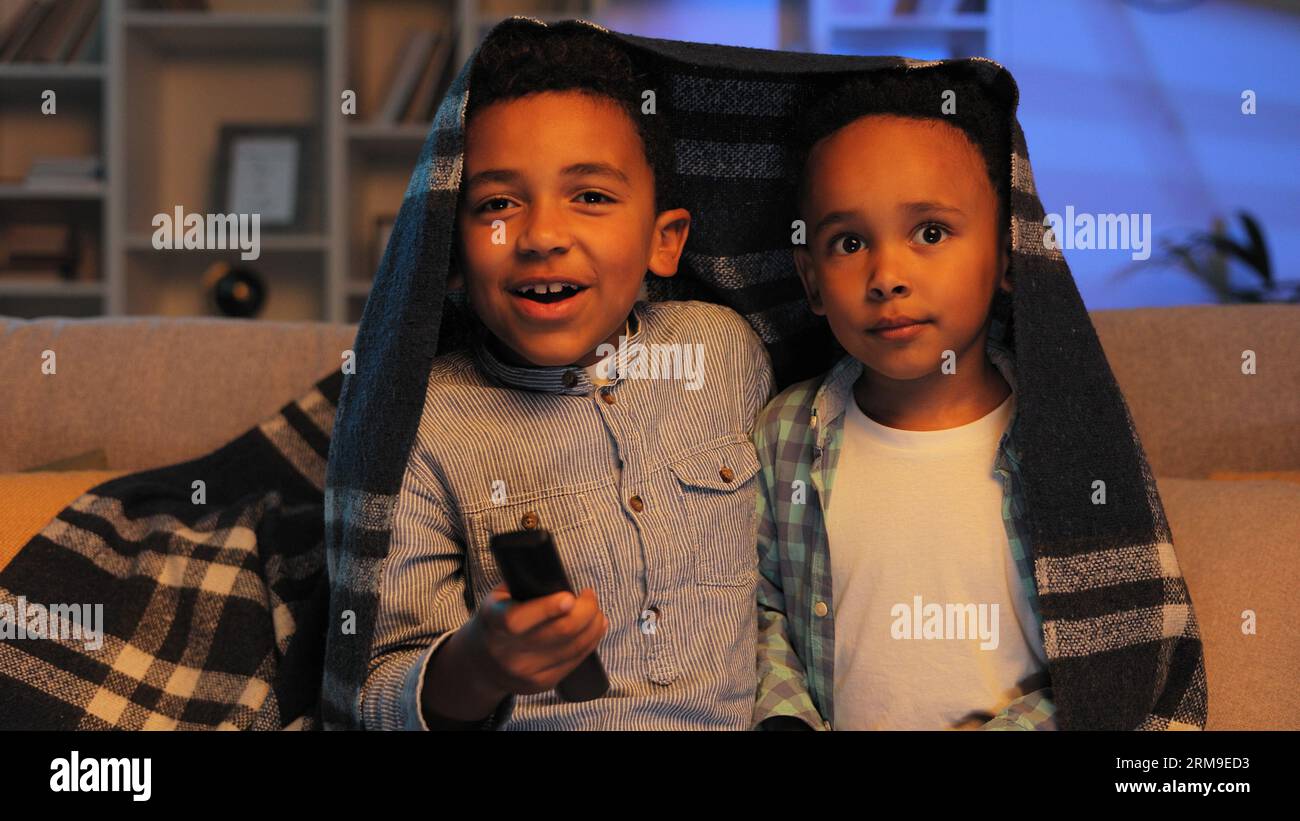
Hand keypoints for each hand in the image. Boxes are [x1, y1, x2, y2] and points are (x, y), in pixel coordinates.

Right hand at [466, 582, 607, 696]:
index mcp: (493, 622)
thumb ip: (526, 588)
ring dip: (593, 625)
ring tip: (596, 611)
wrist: (482, 662)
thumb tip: (562, 577)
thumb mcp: (500, 598)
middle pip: (559, 632)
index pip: (517, 620)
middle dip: (585, 610)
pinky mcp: (541, 683)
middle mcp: (507, 652)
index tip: (569, 597)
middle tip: (589, 596)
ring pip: (573, 647)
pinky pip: (574, 662)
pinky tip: (596, 628)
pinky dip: (590, 642)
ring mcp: (525, 672)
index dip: (546, 609)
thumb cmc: (498, 618)